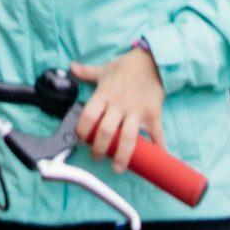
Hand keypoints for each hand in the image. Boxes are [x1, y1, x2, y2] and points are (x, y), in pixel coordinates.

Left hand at [71, 47, 165, 173]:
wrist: (152, 61)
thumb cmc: (126, 67)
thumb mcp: (104, 69)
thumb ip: (86, 72)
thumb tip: (71, 68)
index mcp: (105, 93)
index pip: (89, 115)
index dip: (82, 130)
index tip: (80, 140)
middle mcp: (120, 104)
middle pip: (106, 131)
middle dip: (99, 148)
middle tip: (96, 157)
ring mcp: (137, 111)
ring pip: (128, 137)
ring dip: (122, 155)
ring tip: (117, 168)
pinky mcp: (153, 114)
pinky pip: (156, 134)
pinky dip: (158, 148)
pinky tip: (157, 159)